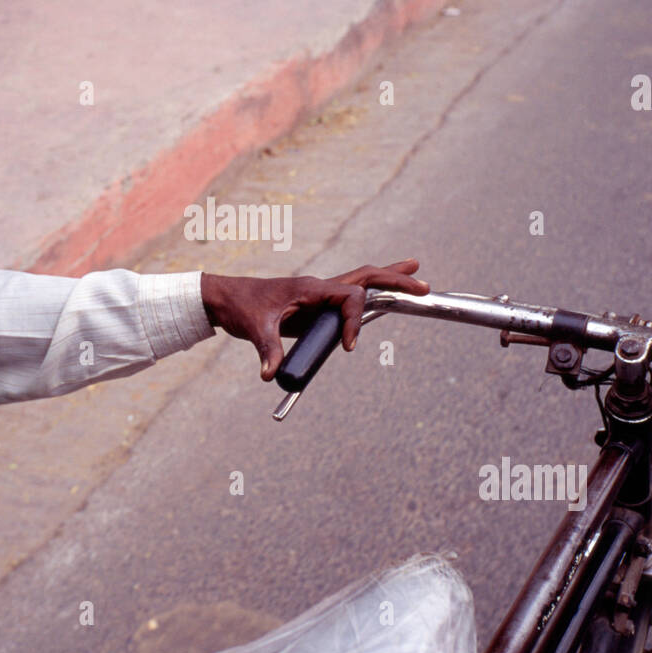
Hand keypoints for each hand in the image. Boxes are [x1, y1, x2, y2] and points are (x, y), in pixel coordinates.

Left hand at [200, 259, 429, 380]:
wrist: (227, 299)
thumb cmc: (242, 307)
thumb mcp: (255, 329)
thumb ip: (268, 351)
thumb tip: (271, 376)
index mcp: (311, 288)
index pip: (350, 295)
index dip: (355, 321)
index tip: (349, 347)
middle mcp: (321, 287)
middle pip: (367, 276)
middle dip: (395, 279)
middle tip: (424, 285)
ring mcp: (321, 294)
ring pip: (363, 282)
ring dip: (390, 279)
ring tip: (418, 277)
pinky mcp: (318, 305)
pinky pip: (351, 298)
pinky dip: (373, 295)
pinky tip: (387, 298)